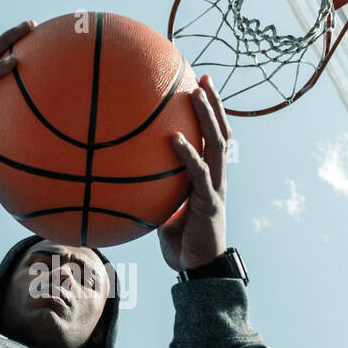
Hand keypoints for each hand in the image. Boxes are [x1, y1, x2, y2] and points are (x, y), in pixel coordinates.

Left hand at [158, 74, 231, 272]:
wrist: (197, 270)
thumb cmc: (179, 242)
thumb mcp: (163, 211)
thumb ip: (153, 191)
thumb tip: (125, 175)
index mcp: (209, 177)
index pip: (214, 138)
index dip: (210, 113)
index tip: (198, 86)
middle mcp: (217, 177)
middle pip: (222, 132)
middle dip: (214, 104)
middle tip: (203, 78)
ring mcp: (216, 187)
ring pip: (217, 144)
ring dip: (208, 116)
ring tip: (196, 93)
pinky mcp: (209, 202)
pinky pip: (198, 172)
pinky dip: (187, 153)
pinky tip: (175, 138)